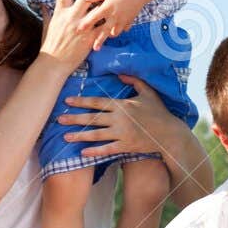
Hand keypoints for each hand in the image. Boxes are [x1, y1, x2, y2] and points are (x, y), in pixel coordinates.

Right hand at [40, 0, 112, 66]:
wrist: (53, 64)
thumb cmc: (49, 46)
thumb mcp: (47, 28)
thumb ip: (48, 15)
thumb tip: (43, 5)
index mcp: (60, 12)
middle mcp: (72, 16)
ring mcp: (82, 26)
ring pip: (99, 9)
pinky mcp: (89, 38)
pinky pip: (103, 28)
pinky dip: (112, 23)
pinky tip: (124, 17)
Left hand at [55, 75, 173, 158]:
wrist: (169, 133)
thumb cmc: (159, 112)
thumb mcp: (148, 92)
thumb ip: (133, 81)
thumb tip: (119, 74)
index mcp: (121, 105)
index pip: (96, 102)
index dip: (81, 101)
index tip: (67, 100)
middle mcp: (118, 119)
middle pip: (92, 119)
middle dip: (74, 119)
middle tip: (59, 119)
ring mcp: (121, 134)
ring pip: (96, 135)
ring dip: (79, 136)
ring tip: (65, 137)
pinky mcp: (125, 146)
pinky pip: (107, 149)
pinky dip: (94, 152)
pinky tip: (82, 153)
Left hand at [86, 0, 145, 50]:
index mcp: (107, 7)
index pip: (94, 17)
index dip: (87, 24)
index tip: (79, 30)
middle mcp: (114, 16)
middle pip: (105, 31)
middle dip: (100, 40)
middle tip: (95, 49)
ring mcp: (123, 20)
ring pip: (116, 32)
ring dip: (111, 34)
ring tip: (108, 36)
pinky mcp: (130, 21)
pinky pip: (124, 29)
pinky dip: (121, 29)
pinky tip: (119, 28)